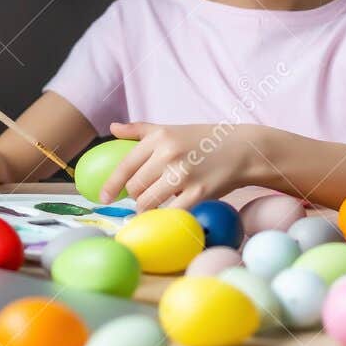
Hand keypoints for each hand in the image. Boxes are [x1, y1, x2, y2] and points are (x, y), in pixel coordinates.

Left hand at [98, 121, 256, 210]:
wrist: (242, 148)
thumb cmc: (203, 140)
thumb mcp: (171, 129)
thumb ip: (140, 130)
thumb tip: (112, 128)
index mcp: (159, 137)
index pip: (125, 164)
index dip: (111, 184)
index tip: (103, 197)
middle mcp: (168, 154)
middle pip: (135, 186)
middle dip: (134, 196)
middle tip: (140, 198)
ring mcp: (183, 174)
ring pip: (148, 202)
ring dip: (147, 208)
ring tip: (153, 206)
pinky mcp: (199, 193)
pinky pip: (171, 213)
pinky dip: (165, 217)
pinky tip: (167, 215)